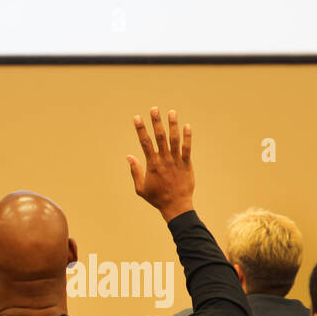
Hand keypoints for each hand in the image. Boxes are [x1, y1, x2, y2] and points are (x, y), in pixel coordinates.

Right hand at [127, 106, 193, 222]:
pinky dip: (187, 137)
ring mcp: (176, 161)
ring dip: (173, 125)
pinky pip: (187, 148)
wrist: (176, 206)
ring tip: (171, 112)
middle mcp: (164, 160)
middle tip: (154, 109)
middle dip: (156, 122)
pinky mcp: (186, 164)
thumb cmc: (157, 198)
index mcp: (152, 164)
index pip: (145, 143)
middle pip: (160, 137)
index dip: (140, 129)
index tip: (137, 118)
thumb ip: (135, 171)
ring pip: (174, 140)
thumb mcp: (141, 188)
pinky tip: (187, 126)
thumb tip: (129, 156)